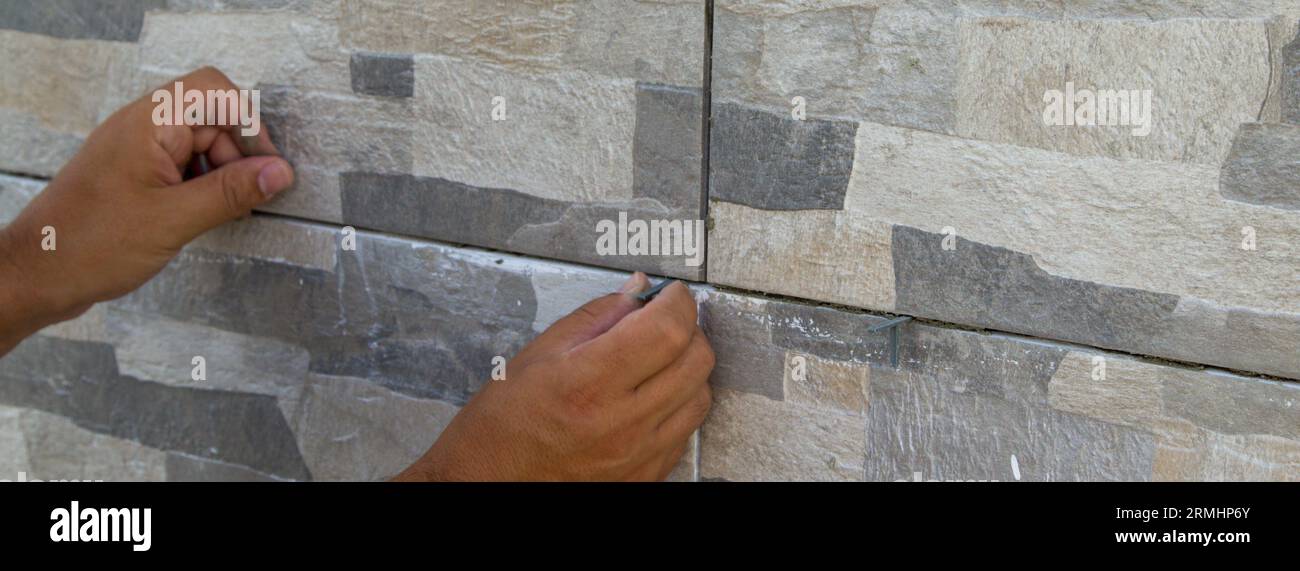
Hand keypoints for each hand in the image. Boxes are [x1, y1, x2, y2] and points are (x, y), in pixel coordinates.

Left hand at [0, 67, 292, 353]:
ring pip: (201, 145)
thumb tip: (279, 173)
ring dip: (221, 175)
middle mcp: (142, 128)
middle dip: (238, 156)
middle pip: (213, 119)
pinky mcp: (136, 175)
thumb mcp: (173, 220)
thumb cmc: (88, 244)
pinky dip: (201, 188)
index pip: (216, 92)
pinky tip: (199, 217)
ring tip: (218, 214)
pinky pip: (183, 167)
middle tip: (246, 198)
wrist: (36, 276)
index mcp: (149, 124)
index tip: (265, 168)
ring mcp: (137, 151)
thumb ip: (231, 193)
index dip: (250, 125)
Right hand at [395, 273, 714, 480]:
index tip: (671, 293)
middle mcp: (620, 422)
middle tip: (664, 320)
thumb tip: (636, 292)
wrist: (486, 483)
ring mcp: (637, 454)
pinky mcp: (645, 475)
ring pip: (701, 394)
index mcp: (588, 383)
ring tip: (657, 360)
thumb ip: (595, 317)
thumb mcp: (538, 355)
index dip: (677, 301)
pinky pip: (686, 430)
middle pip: (695, 359)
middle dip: (687, 328)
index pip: (667, 330)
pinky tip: (651, 396)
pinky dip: (679, 405)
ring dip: (688, 367)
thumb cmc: (501, 426)